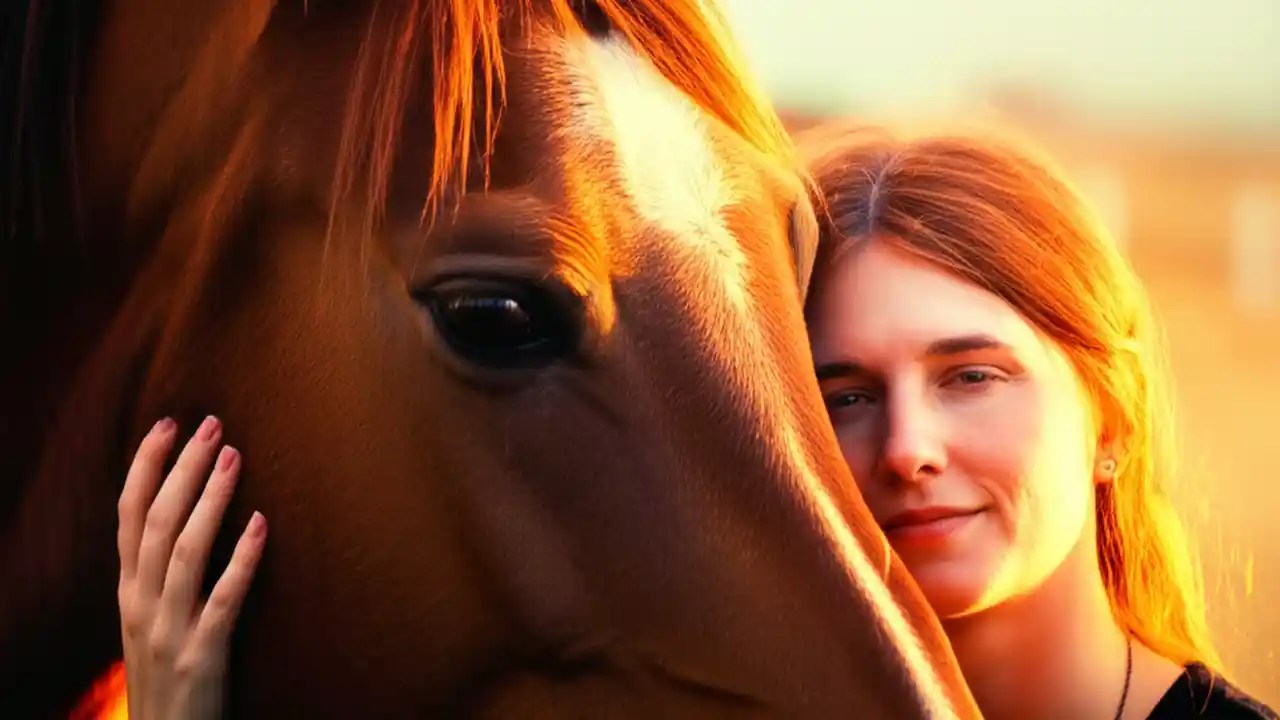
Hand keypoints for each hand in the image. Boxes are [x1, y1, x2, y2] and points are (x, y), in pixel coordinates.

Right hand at [116, 416, 265, 719]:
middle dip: (181, 469)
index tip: (167, 423)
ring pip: (183, 553)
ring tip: (234, 456)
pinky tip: (262, 524)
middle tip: (211, 424)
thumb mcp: (150, 622)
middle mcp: (141, 606)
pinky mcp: (201, 657)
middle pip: (155, 523)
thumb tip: (184, 519)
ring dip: (210, 500)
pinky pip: (223, 600)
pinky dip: (241, 559)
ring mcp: (168, 631)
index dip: (145, 468)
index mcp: (128, 593)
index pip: (127, 517)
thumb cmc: (168, 676)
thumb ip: (160, 578)